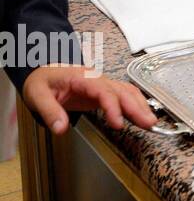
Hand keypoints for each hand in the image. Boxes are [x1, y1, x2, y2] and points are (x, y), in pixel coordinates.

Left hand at [22, 65, 156, 134]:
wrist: (42, 71)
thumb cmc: (41, 81)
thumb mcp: (37, 95)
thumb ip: (50, 111)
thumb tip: (61, 128)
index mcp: (82, 77)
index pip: (104, 91)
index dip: (113, 107)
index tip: (118, 123)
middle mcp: (97, 79)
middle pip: (122, 91)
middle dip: (137, 107)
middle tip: (148, 123)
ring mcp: (102, 84)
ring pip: (127, 92)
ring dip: (140, 106)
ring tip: (150, 122)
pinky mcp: (103, 91)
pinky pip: (124, 95)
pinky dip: (136, 104)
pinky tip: (142, 114)